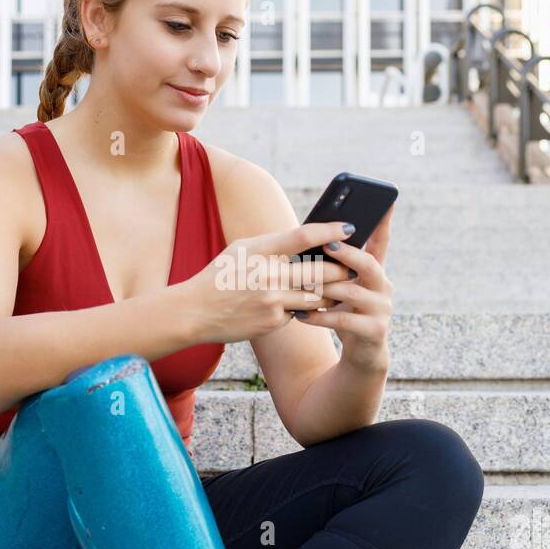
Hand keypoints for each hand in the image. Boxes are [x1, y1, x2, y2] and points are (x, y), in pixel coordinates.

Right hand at [176, 220, 353, 345]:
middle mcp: (269, 275)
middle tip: (354, 265)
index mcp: (261, 250)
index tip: (349, 227)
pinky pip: (301, 312)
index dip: (331, 231)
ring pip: (318, 294)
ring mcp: (272, 300)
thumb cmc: (220, 275)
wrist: (194, 311)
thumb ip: (273, 244)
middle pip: (321, 269)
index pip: (304, 236)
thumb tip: (307, 239)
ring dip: (333, 291)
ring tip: (344, 286)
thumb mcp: (241, 249)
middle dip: (342, 267)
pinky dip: (310, 307)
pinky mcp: (273, 321)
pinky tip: (318, 304)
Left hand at [292, 203, 394, 368]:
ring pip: (352, 292)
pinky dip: (320, 317)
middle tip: (328, 245)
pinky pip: (343, 320)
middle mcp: (383, 286)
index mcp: (375, 271)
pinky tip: (301, 314)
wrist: (362, 352)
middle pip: (369, 264)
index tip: (385, 200)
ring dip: (325, 287)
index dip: (383, 221)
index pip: (381, 241)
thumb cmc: (345, 312)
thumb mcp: (341, 287)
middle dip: (348, 254)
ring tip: (303, 283)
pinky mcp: (374, 331)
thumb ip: (333, 266)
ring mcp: (382, 309)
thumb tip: (310, 240)